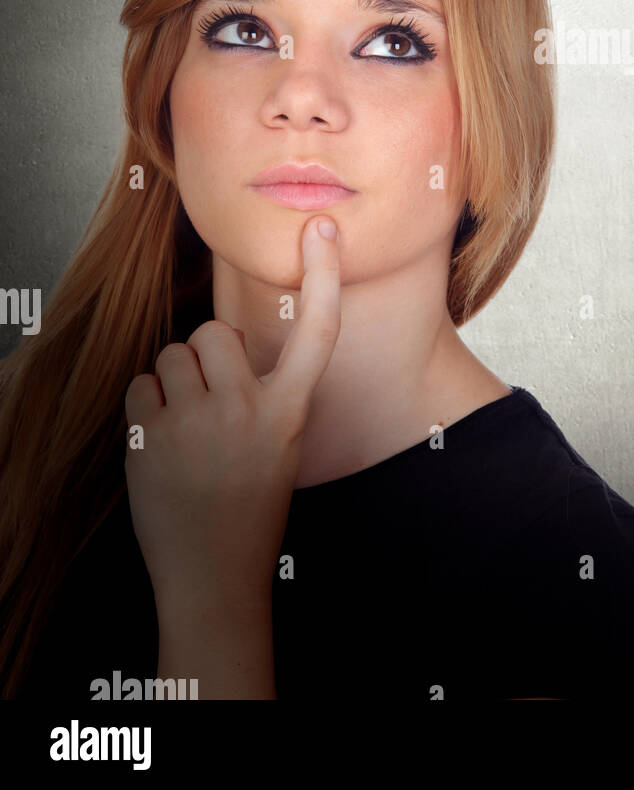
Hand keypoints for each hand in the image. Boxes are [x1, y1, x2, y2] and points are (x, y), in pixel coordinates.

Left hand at [125, 215, 340, 616]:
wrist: (212, 574)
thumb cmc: (251, 505)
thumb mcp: (282, 444)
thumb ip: (267, 393)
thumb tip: (227, 344)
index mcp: (289, 411)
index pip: (317, 331)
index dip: (323, 275)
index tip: (321, 228)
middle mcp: (247, 409)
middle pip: (214, 332)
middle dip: (206, 355)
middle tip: (211, 396)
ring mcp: (196, 422)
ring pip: (173, 354)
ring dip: (174, 380)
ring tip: (186, 423)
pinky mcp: (150, 437)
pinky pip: (141, 385)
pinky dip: (146, 405)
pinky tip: (162, 440)